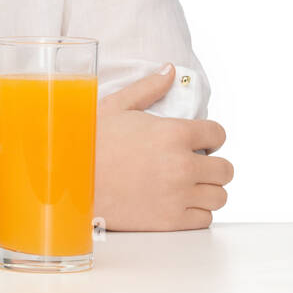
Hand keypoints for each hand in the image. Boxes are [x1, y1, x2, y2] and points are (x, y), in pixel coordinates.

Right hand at [94, 64, 232, 230]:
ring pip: (219, 196)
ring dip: (205, 190)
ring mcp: (178, 195)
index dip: (209, 137)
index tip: (199, 142)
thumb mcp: (115, 107)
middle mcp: (182, 165)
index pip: (218, 134)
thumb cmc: (87, 140)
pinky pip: (204, 219)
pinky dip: (195, 212)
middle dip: (211, 165)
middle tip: (192, 165)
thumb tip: (170, 71)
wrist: (67, 179)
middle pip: (225, 169)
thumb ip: (148, 88)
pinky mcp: (170, 220)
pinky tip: (176, 202)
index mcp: (173, 133)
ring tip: (185, 185)